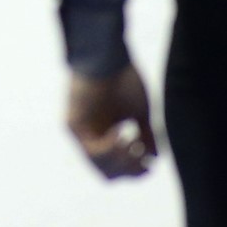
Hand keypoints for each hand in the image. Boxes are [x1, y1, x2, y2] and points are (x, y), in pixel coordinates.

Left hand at [67, 64, 158, 179]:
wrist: (108, 55)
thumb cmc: (124, 78)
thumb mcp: (140, 112)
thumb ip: (145, 135)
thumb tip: (153, 157)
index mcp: (107, 132)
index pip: (118, 166)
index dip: (135, 172)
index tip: (150, 166)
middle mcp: (92, 134)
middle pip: (109, 171)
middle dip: (129, 169)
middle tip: (142, 158)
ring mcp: (81, 131)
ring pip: (100, 165)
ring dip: (121, 161)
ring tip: (132, 143)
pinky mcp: (73, 125)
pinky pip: (91, 150)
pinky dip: (109, 149)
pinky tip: (120, 135)